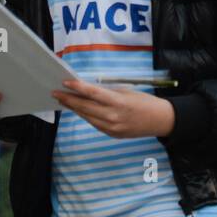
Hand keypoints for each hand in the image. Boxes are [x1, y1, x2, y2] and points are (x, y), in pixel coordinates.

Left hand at [51, 79, 174, 138]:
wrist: (160, 121)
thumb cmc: (144, 102)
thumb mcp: (127, 91)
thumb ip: (108, 92)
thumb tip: (87, 90)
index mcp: (118, 102)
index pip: (92, 94)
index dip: (77, 88)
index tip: (65, 82)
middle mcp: (113, 117)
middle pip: (85, 107)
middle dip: (69, 99)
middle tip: (55, 93)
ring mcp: (111, 128)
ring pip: (87, 116)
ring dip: (74, 108)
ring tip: (64, 100)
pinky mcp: (112, 134)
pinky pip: (94, 123)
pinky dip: (85, 115)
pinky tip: (79, 109)